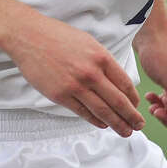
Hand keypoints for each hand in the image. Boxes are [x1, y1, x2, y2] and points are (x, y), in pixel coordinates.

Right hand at [3, 13, 144, 135]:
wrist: (27, 36)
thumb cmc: (56, 36)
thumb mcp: (87, 42)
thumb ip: (102, 61)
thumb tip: (116, 81)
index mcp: (101, 57)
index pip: (125, 84)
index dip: (133, 99)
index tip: (136, 107)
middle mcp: (91, 73)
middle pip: (118, 102)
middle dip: (131, 117)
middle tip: (138, 126)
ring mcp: (75, 85)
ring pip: (102, 111)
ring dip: (117, 124)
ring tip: (125, 131)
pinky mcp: (60, 95)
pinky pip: (83, 112)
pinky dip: (95, 121)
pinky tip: (102, 124)